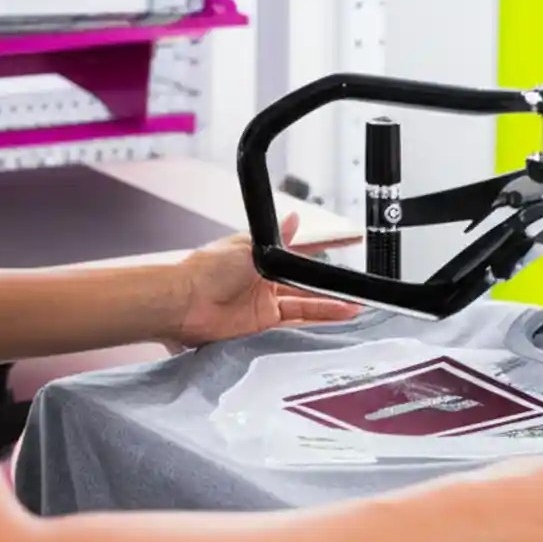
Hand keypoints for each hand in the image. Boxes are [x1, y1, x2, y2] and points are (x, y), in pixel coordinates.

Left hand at [171, 213, 361, 345]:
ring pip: (306, 301)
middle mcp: (265, 277)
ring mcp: (265, 300)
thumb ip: (278, 239)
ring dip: (330, 304)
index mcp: (261, 252)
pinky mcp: (263, 321)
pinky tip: (335, 314)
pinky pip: (296, 319)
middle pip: (307, 279)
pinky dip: (316, 317)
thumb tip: (295, 220)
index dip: (327, 245)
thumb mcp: (249, 247)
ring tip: (355, 305)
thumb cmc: (206, 270)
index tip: (350, 241)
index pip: (302, 247)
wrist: (185, 303)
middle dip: (332, 283)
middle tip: (358, 286)